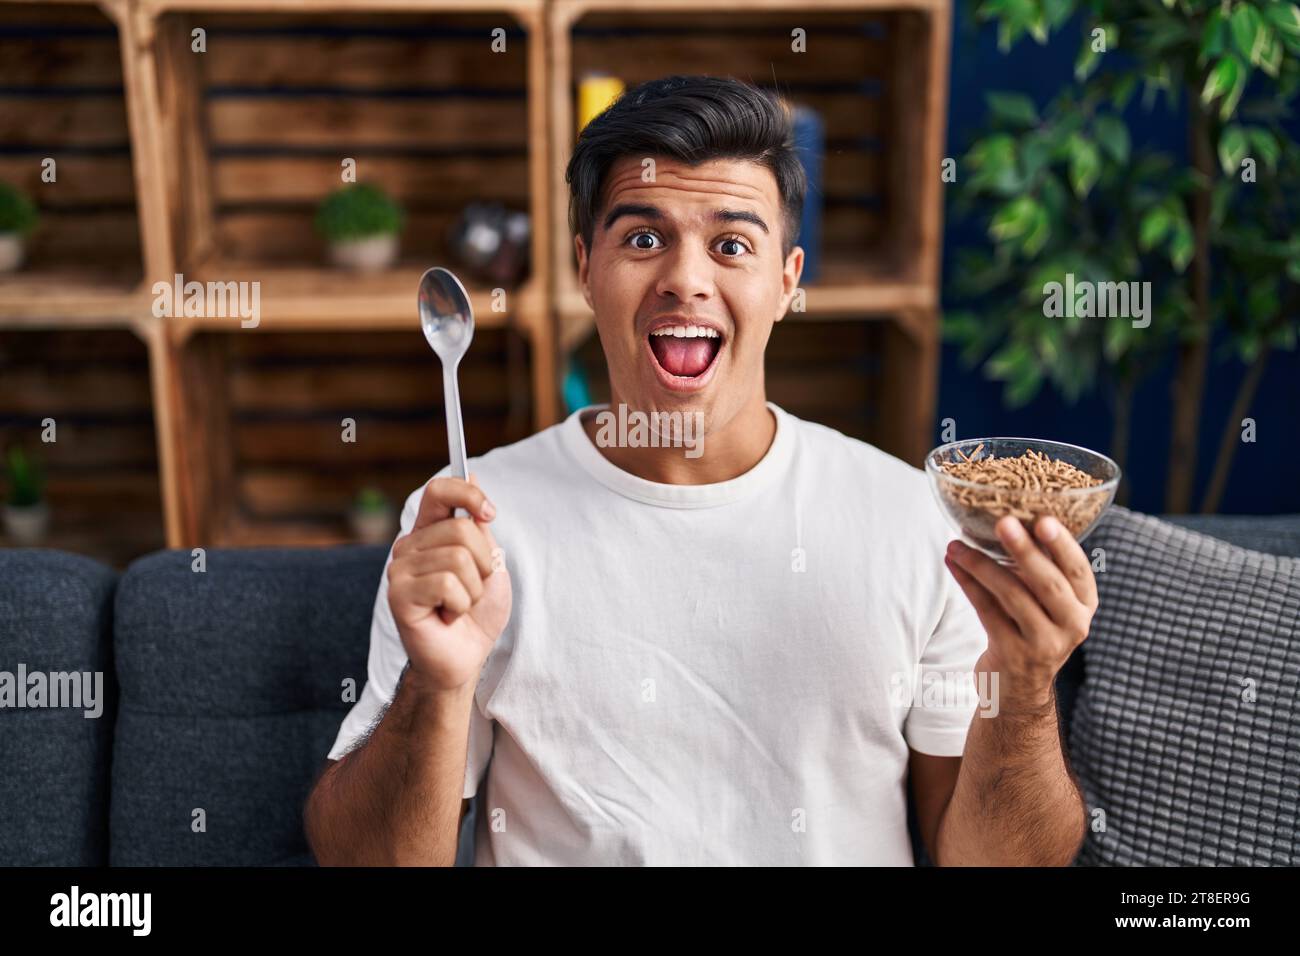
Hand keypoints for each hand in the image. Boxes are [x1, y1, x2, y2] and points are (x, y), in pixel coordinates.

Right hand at [386, 474, 511, 692]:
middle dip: (482, 563)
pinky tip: (448, 616)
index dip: (468, 494)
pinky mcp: (399, 596)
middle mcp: (408, 546)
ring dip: (473, 588)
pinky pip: (447, 584)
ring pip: (458, 558)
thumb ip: (477, 524)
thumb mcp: (487, 561)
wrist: (465, 657)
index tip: (490, 513)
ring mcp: (399, 570)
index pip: (438, 490)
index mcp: (428, 532)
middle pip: (460, 528)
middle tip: (473, 587)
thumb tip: (470, 472)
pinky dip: (461, 604)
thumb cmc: (476, 612)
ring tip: (459, 605)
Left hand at [943, 515, 1097, 712]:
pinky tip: (953, 563)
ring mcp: (1044, 643)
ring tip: (956, 543)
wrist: (1019, 688)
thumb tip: (1006, 516)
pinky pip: (986, 611)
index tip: (1044, 519)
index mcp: (1084, 604)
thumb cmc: (1031, 628)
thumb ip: (1038, 568)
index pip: (1079, 570)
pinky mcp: (1013, 654)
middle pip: (1048, 583)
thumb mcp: (1048, 602)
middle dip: (1024, 550)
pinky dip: (967, 583)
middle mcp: (1072, 625)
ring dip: (981, 564)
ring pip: (1012, 595)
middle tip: (1003, 523)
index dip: (1063, 545)